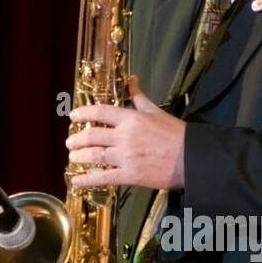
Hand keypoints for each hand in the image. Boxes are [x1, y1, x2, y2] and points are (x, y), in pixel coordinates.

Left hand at [66, 75, 185, 189]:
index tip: (73, 116)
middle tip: (70, 142)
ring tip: (73, 158)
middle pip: (92, 135)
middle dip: (77, 139)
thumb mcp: (156, 111)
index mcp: (131, 119)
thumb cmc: (176, 134)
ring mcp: (125, 157)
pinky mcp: (129, 175)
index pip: (100, 112)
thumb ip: (138, 98)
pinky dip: (87, 180)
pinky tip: (77, 182)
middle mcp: (124, 137)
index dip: (83, 113)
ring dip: (79, 157)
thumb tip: (131, 81)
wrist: (191, 159)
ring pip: (94, 156)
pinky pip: (104, 177)